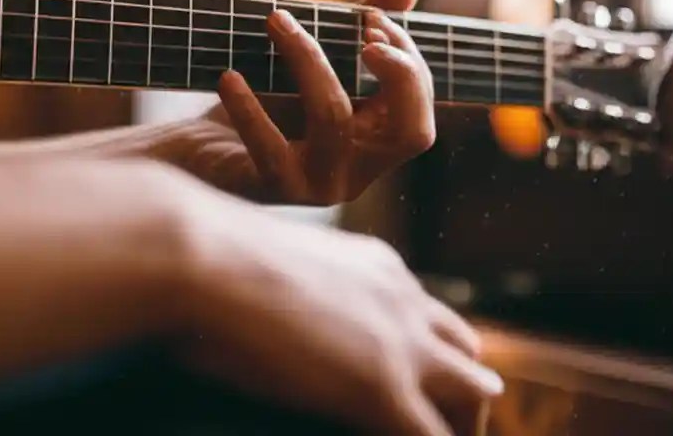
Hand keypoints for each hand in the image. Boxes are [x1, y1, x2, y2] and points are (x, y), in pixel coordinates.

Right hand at [176, 193, 501, 434]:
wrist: (198, 254)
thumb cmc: (202, 258)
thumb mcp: (263, 269)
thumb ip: (283, 292)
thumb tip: (250, 314)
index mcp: (375, 265)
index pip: (428, 316)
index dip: (427, 357)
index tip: (411, 386)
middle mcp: (401, 296)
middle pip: (467, 353)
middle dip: (462, 394)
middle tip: (437, 428)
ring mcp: (401, 342)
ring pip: (474, 396)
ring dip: (460, 428)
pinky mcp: (384, 390)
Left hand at [197, 0, 435, 204]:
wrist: (196, 149)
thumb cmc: (262, 102)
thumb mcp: (314, 60)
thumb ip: (359, 28)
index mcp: (373, 147)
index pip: (419, 118)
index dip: (410, 68)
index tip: (371, 21)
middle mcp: (354, 173)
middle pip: (406, 131)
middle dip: (395, 73)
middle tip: (363, 31)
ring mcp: (316, 187)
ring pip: (333, 119)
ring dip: (308, 59)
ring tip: (274, 21)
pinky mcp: (270, 191)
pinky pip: (270, 150)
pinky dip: (250, 108)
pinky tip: (228, 76)